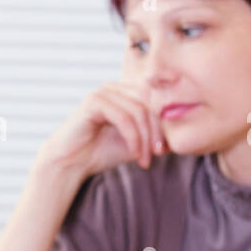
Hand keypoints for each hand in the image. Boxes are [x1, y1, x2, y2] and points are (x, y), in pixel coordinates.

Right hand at [36, 81, 165, 178]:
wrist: (72, 163)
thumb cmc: (103, 152)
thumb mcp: (136, 142)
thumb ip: (153, 135)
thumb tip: (178, 136)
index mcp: (125, 92)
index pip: (155, 98)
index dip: (165, 119)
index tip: (167, 146)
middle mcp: (115, 87)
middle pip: (149, 103)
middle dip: (157, 131)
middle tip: (158, 154)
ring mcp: (103, 92)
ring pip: (138, 111)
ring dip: (146, 138)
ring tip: (145, 158)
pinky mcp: (94, 101)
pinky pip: (124, 118)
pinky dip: (134, 138)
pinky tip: (135, 154)